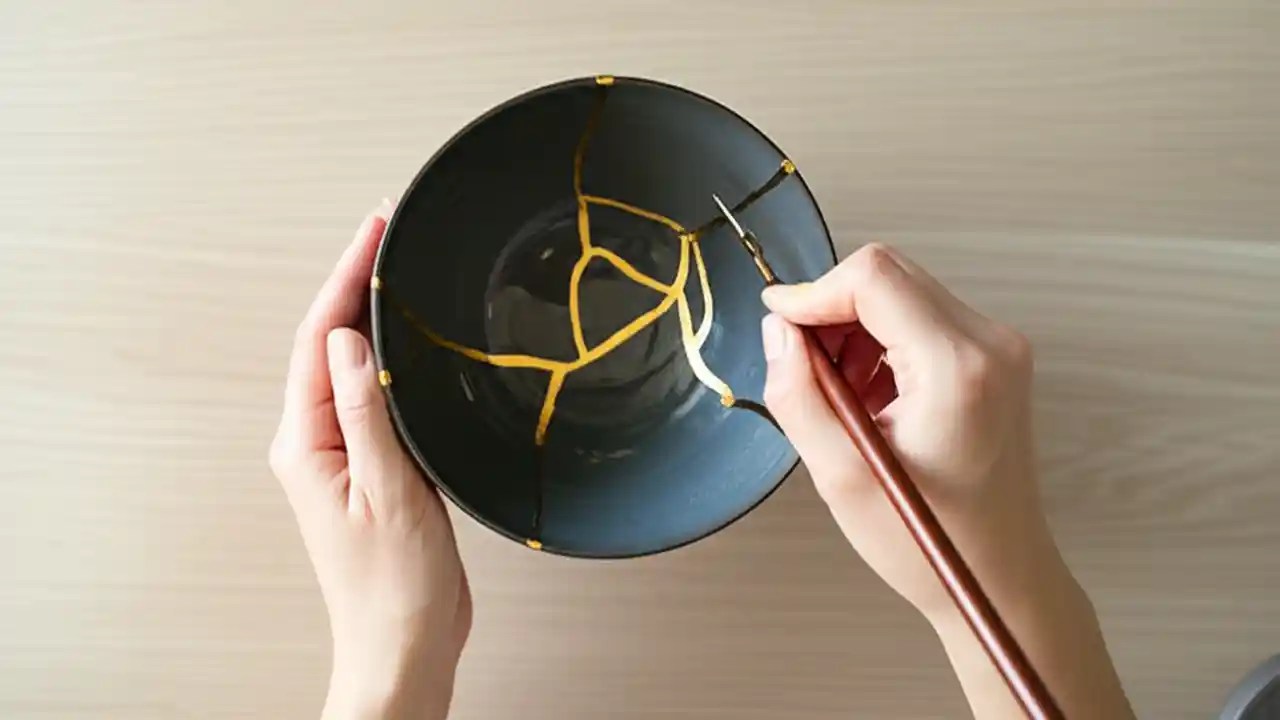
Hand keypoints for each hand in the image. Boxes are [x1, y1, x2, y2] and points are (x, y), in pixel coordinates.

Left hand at [269, 203, 470, 719]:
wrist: (406, 642)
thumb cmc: (394, 585)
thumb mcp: (387, 489)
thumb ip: (366, 411)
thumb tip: (346, 337)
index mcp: (307, 444)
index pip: (319, 340)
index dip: (346, 279)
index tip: (374, 231)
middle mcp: (316, 442)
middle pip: (328, 342)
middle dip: (355, 282)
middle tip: (387, 230)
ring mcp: (344, 453)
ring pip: (351, 365)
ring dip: (371, 314)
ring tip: (397, 267)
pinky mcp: (373, 466)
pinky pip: (375, 394)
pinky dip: (391, 356)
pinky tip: (412, 339)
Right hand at [761, 244, 1131, 717]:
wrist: (1001, 578)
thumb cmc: (928, 543)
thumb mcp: (840, 477)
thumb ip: (799, 394)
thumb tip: (778, 330)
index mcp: (956, 366)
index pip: (873, 277)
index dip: (812, 294)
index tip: (778, 330)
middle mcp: (989, 341)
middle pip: (888, 274)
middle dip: (832, 311)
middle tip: (806, 370)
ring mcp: (999, 347)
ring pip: (902, 292)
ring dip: (855, 328)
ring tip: (842, 396)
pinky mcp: (996, 358)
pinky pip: (922, 318)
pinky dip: (881, 341)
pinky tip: (871, 397)